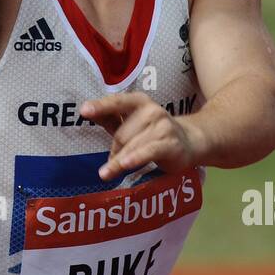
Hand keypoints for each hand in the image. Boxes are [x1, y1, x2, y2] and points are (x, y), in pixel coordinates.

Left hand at [80, 92, 204, 180]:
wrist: (189, 142)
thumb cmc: (152, 132)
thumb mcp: (131, 122)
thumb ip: (110, 117)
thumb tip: (86, 111)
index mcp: (139, 102)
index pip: (117, 103)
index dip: (100, 106)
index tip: (84, 111)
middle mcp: (152, 111)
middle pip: (121, 134)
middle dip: (115, 149)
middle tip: (115, 161)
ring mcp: (163, 127)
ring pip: (131, 146)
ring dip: (119, 161)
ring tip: (107, 173)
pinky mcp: (170, 144)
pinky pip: (148, 152)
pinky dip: (135, 158)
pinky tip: (125, 164)